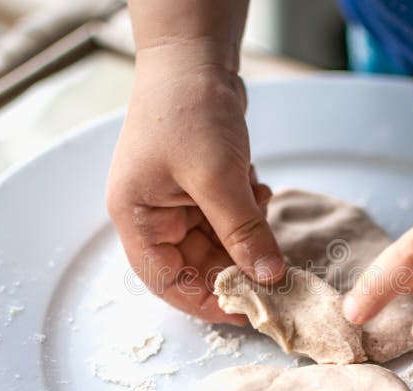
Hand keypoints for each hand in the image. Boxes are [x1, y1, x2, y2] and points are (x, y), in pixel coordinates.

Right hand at [107, 49, 284, 324]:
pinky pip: (227, 216)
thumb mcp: (217, 178)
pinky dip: (247, 211)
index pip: (167, 281)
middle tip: (275, 270)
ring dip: (246, 233)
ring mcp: (177, 199)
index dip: (206, 302)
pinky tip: (257, 188)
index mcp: (138, 218)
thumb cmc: (188, 111)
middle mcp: (153, 214)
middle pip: (197, 263)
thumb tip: (270, 277)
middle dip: (237, 264)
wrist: (194, 56)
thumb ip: (243, 232)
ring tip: (262, 207)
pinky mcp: (200, 185)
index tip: (247, 312)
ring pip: (218, 240)